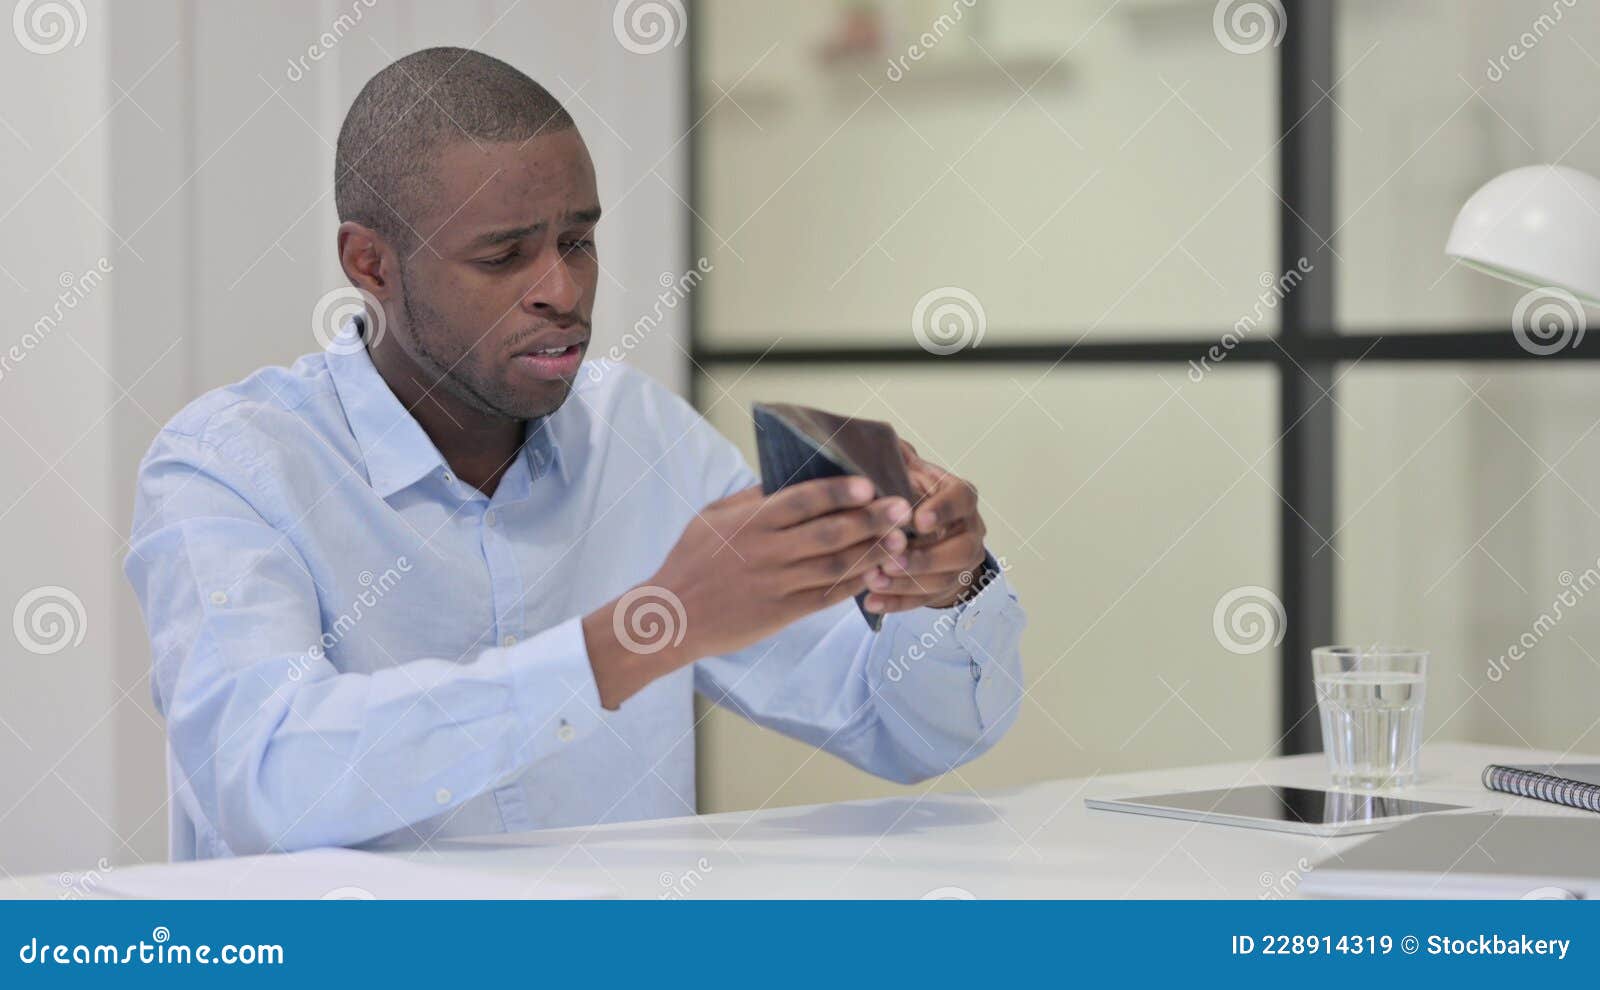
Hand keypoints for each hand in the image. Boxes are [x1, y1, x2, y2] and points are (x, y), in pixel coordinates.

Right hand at [583, 476, 911, 707]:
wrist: (672, 617)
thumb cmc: (691, 560)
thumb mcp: (712, 517)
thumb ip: (753, 498)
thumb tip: (791, 476)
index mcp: (750, 523)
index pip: (802, 500)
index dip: (838, 492)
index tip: (868, 483)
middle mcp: (767, 553)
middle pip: (830, 532)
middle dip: (871, 519)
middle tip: (902, 508)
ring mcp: (777, 585)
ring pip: (835, 566)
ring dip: (872, 552)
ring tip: (899, 541)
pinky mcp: (782, 614)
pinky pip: (828, 598)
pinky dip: (855, 585)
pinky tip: (876, 573)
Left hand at [860, 439, 986, 613]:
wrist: (924, 529)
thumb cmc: (911, 495)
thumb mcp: (908, 473)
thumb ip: (899, 461)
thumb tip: (883, 443)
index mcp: (960, 497)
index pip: (962, 499)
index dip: (942, 510)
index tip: (917, 520)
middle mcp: (969, 531)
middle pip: (961, 550)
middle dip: (924, 558)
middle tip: (890, 560)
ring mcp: (960, 563)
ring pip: (942, 579)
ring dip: (907, 583)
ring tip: (873, 581)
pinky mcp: (944, 588)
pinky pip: (924, 600)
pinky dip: (897, 602)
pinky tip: (872, 601)